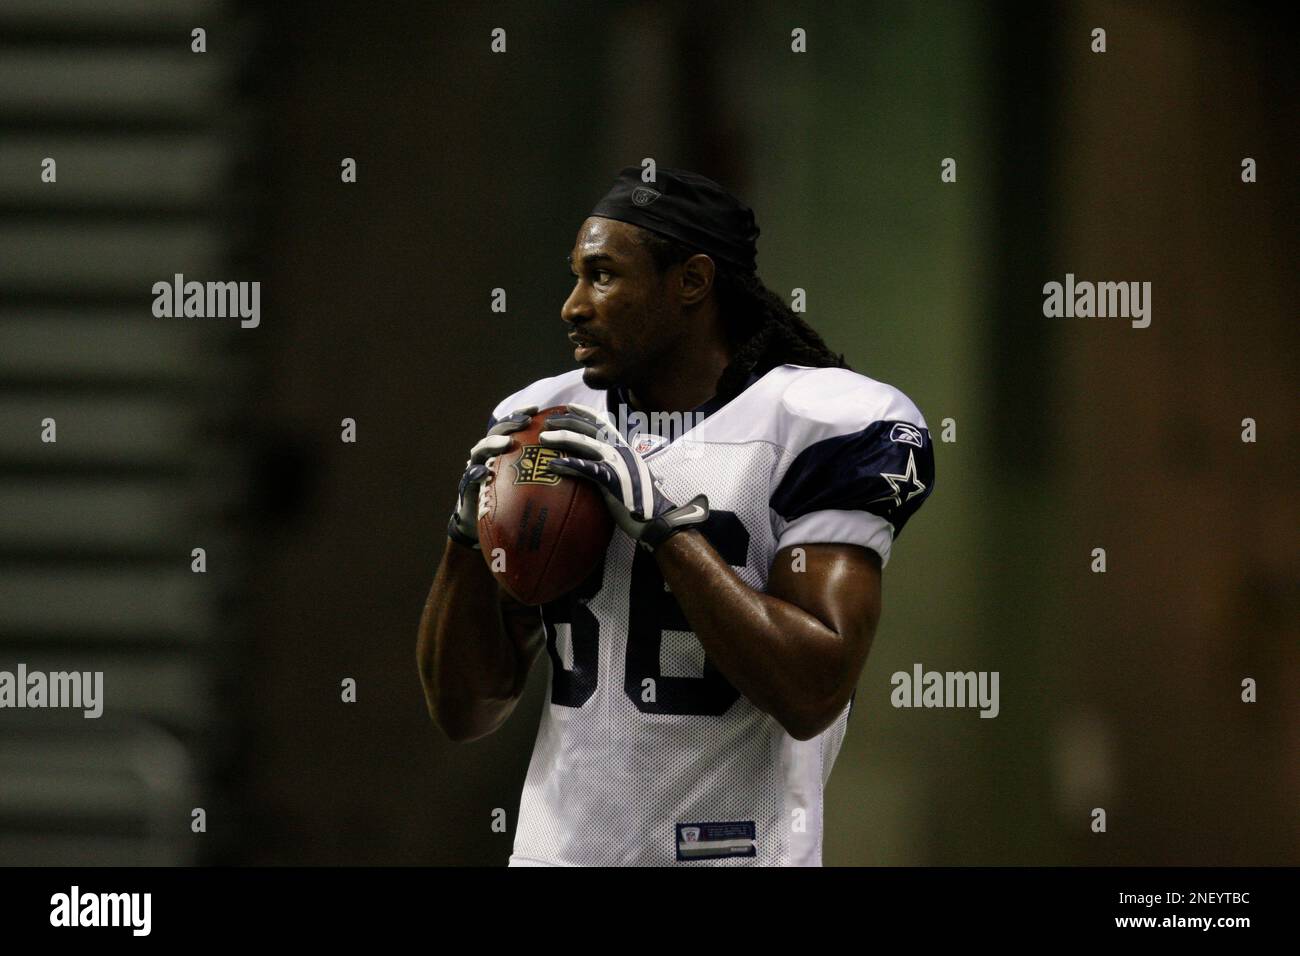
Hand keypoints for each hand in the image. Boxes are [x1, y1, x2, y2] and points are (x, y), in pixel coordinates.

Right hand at [447, 406, 537, 548]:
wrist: (483, 524)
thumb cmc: (510, 502)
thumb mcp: (528, 485)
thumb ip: (542, 470)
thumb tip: (573, 460)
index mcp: (501, 452)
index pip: (509, 427)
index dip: (520, 414)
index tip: (536, 409)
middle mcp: (486, 457)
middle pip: (494, 433)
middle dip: (509, 424)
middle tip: (525, 422)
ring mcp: (474, 470)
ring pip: (479, 451)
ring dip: (492, 443)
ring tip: (506, 442)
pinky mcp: (466, 488)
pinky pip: (468, 479)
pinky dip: (476, 473)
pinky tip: (484, 472)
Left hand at [539, 403, 708, 550]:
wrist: (656, 518)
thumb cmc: (640, 502)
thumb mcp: (627, 478)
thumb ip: (613, 468)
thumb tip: (596, 469)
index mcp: (624, 449)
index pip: (603, 424)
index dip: (585, 413)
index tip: (568, 407)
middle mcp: (621, 451)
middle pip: (590, 428)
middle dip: (567, 421)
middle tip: (547, 422)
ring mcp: (617, 463)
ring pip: (585, 443)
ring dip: (562, 438)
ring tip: (543, 439)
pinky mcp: (613, 479)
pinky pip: (586, 469)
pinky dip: (568, 465)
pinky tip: (553, 466)